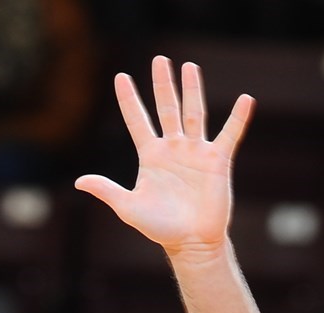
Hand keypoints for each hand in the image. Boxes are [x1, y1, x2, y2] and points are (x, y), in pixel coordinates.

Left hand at [75, 56, 252, 257]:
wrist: (189, 242)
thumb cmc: (158, 226)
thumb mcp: (128, 207)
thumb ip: (106, 190)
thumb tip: (79, 181)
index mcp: (150, 156)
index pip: (137, 121)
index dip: (128, 100)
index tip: (120, 77)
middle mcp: (172, 148)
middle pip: (166, 108)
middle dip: (163, 85)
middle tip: (160, 59)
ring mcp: (195, 152)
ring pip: (193, 113)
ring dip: (192, 90)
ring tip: (190, 67)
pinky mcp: (217, 160)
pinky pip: (229, 134)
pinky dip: (237, 118)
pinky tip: (245, 99)